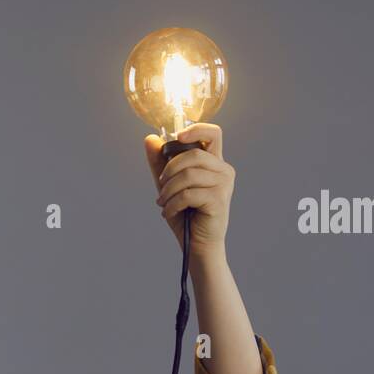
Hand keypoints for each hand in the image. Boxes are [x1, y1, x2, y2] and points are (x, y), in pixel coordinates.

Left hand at [143, 122, 233, 257]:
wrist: (196, 245)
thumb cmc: (185, 214)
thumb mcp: (168, 185)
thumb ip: (160, 163)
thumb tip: (150, 138)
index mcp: (214, 163)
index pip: (213, 134)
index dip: (196, 129)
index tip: (178, 137)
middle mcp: (223, 170)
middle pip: (194, 154)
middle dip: (170, 170)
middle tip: (161, 185)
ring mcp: (224, 185)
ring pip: (189, 175)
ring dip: (168, 190)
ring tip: (163, 202)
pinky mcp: (219, 200)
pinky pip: (188, 194)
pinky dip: (172, 204)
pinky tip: (169, 212)